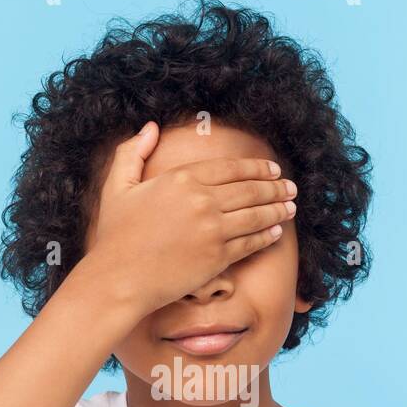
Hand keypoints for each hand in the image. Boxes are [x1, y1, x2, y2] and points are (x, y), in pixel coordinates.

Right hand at [78, 121, 297, 314]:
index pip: (231, 168)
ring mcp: (212, 230)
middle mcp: (201, 200)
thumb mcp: (117, 186)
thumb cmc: (115, 235)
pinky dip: (267, 235)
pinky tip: (277, 231)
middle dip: (275, 187)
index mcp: (181, 179)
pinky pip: (250, 242)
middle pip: (250, 190)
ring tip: (290, 206)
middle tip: (290, 187)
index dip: (256, 167)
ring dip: (278, 209)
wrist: (120, 279)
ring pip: (256, 215)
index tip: (272, 169)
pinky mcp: (218, 257)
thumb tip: (150, 128)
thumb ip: (131, 152)